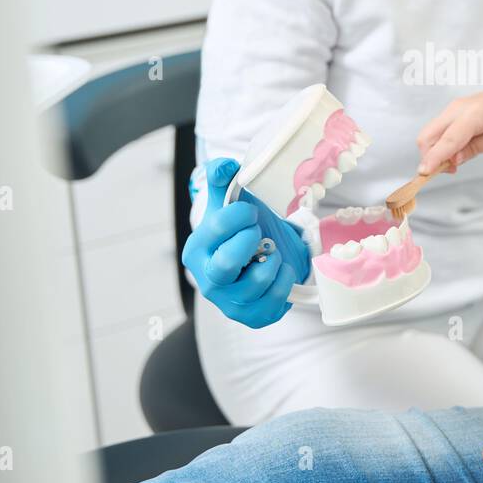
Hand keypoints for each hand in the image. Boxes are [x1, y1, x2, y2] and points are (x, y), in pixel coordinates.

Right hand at [181, 157, 302, 327]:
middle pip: (225, 264)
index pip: (214, 230)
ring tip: (271, 252)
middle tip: (260, 232)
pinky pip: (275, 303)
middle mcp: (207, 280)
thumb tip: (225, 166)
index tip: (250, 211)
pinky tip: (280, 268)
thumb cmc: (239, 229)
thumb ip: (223, 177)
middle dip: (249, 241)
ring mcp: (229, 302)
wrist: (257, 260)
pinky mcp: (253, 317)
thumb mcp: (229, 201)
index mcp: (197, 249)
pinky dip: (285, 281)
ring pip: (255, 283)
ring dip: (272, 260)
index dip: (238, 215)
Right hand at [415, 78, 482, 173]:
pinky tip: (457, 151)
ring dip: (435, 152)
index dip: (435, 158)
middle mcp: (458, 107)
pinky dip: (440, 145)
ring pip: (430, 133)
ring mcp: (453, 107)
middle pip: (428, 135)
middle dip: (430, 157)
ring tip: (457, 161)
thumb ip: (475, 148)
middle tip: (452, 170)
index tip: (423, 174)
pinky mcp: (453, 111)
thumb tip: (453, 159)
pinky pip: (438, 130)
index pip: (448, 139)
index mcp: (474, 114)